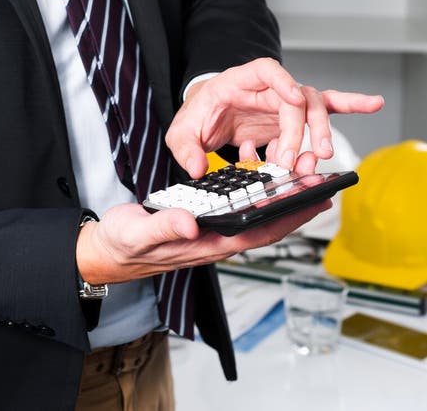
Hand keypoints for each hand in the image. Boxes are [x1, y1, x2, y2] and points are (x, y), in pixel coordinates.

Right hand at [76, 198, 330, 284]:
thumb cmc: (124, 243)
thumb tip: (192, 223)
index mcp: (207, 244)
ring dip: (278, 201)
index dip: (288, 218)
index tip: (314, 202)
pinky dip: (255, 197)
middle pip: (264, 225)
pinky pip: (237, 211)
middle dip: (294, 207)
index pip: (257, 232)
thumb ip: (165, 227)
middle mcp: (215, 240)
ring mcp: (210, 232)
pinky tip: (261, 182)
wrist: (108, 249)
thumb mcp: (140, 232)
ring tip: (301, 180)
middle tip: (321, 186)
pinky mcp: (202, 222)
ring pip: (254, 218)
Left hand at [166, 57, 382, 178]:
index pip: (265, 70)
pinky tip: (373, 104)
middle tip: (293, 160)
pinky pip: (325, 109)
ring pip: (313, 109)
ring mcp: (282, 103)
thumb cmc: (197, 117)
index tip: (291, 98)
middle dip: (300, 129)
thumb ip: (184, 148)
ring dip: (319, 134)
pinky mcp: (292, 119)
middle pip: (296, 98)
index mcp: (237, 82)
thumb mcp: (181, 131)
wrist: (204, 118)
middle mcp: (266, 89)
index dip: (281, 80)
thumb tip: (197, 168)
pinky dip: (350, 105)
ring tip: (317, 158)